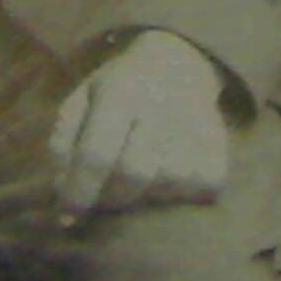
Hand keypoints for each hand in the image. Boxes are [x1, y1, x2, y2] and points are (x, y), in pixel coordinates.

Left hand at [48, 30, 232, 221]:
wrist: (177, 63)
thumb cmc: (119, 90)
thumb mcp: (81, 100)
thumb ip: (63, 141)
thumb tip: (60, 189)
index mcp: (120, 92)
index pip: (96, 153)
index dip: (79, 192)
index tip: (67, 217)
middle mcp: (161, 106)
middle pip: (134, 174)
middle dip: (112, 197)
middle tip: (105, 196)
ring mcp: (195, 123)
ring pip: (170, 183)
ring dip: (149, 194)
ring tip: (140, 180)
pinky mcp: (220, 141)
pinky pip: (205, 185)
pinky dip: (184, 193)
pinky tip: (170, 179)